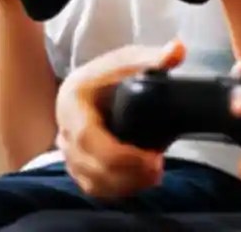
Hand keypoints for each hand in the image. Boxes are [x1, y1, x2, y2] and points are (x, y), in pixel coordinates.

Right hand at [56, 39, 185, 197]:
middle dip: (127, 174)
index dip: (120, 156)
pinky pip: (93, 188)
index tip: (153, 158)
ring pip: (91, 181)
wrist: (92, 87)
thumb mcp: (130, 60)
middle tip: (159, 170)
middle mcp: (63, 128)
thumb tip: (177, 50)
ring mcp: (67, 151)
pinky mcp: (76, 166)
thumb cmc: (110, 74)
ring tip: (154, 175)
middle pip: (90, 165)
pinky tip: (139, 181)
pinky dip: (117, 190)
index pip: (88, 138)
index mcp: (72, 101)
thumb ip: (154, 58)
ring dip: (125, 185)